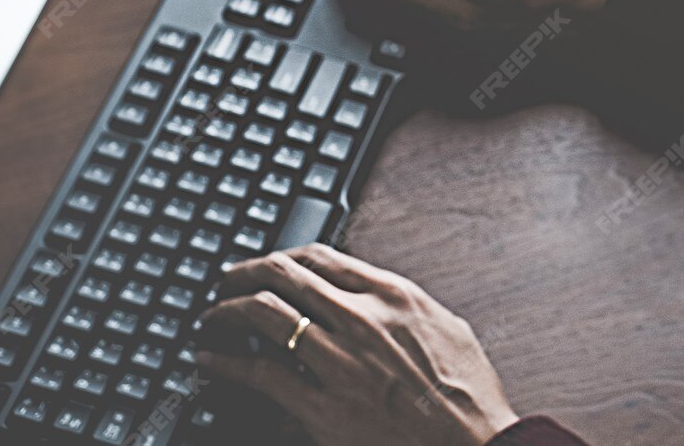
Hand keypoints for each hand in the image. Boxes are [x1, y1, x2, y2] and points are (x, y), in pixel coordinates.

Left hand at [197, 245, 517, 445]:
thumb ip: (406, 307)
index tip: (267, 263)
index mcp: (394, 296)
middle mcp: (362, 318)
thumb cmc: (468, 398)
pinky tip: (208, 360)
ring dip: (227, 311)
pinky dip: (225, 362)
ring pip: (264, 314)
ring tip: (212, 317)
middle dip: (245, 274)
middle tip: (225, 283)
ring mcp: (340, 361)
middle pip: (284, 276)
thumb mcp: (447, 329)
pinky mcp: (322, 406)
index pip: (321, 257)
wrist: (475, 445)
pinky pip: (259, 373)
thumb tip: (375, 296)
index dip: (283, 256)